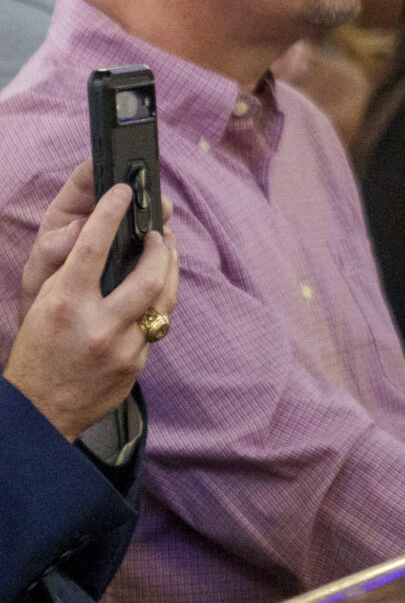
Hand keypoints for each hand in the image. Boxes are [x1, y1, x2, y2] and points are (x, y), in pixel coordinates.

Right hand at [4, 169, 178, 439]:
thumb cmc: (37, 351)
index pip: (92, 247)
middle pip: (150, 276)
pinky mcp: (136, 366)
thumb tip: (101, 239)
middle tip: (159, 232)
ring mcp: (121, 348)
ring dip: (169, 272)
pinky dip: (155, 307)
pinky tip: (153, 296)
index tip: (124, 192)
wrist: (39, 410)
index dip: (110, 213)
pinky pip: (154, 328)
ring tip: (165, 254)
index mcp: (65, 303)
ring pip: (163, 301)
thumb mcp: (42, 306)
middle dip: (161, 248)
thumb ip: (73, 275)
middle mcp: (97, 325)